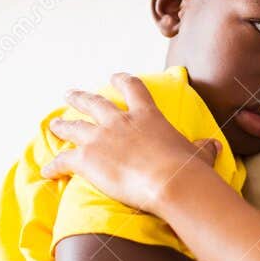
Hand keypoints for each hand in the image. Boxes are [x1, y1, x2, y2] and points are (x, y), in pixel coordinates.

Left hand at [40, 73, 220, 212]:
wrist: (169, 182)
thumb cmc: (187, 169)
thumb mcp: (200, 154)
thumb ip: (202, 148)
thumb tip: (213, 146)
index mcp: (147, 115)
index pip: (133, 89)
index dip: (123, 81)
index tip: (115, 77)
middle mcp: (120, 121)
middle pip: (94, 104)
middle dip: (81, 98)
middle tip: (70, 94)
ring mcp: (100, 138)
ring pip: (74, 127)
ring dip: (62, 126)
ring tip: (54, 125)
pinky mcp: (86, 158)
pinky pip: (63, 160)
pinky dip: (53, 166)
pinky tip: (45, 171)